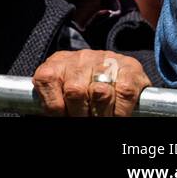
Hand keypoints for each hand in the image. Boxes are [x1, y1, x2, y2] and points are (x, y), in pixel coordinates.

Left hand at [32, 50, 150, 116]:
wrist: (113, 68)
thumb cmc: (83, 88)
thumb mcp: (62, 92)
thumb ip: (57, 102)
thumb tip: (60, 117)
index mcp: (55, 65)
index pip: (48, 85)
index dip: (58, 110)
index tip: (66, 117)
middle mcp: (79, 59)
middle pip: (75, 91)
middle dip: (81, 114)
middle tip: (88, 119)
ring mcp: (104, 60)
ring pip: (100, 92)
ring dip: (102, 114)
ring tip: (102, 118)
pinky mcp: (128, 66)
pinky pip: (124, 92)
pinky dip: (120, 111)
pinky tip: (118, 114)